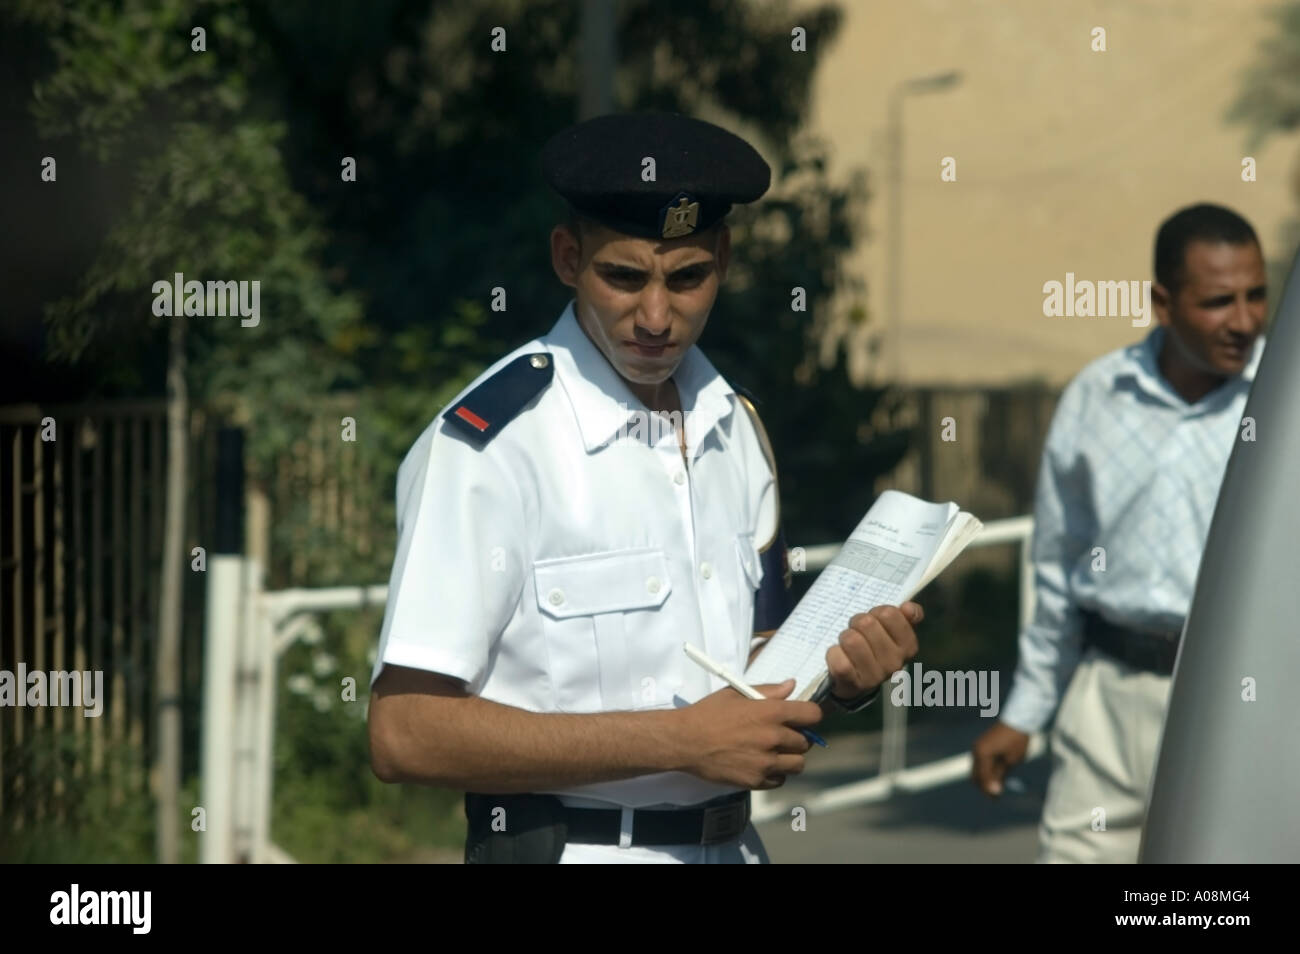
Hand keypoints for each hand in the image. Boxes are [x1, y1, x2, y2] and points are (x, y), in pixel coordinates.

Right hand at [675, 680, 823, 789]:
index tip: (803, 717)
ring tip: (774, 752)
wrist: (685, 741)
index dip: (810, 715)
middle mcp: (773, 738)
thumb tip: (791, 686)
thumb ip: (768, 690)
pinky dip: (775, 774)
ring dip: (790, 758)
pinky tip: (761, 764)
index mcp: (771, 712)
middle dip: (797, 737)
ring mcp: (766, 762)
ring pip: (798, 764)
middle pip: (806, 742)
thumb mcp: (737, 693)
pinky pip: (780, 780)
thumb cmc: (709, 713)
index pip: (813, 715)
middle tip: (781, 735)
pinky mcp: (756, 780)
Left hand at [824, 602, 922, 700]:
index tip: (875, 621)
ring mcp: (874, 676)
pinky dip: (834, 653)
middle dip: (857, 623)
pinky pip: (838, 657)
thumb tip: (908, 608)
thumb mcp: (892, 632)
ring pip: (851, 640)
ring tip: (847, 645)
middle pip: (866, 624)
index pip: (889, 614)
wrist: (855, 682)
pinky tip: (839, 656)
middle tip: (857, 632)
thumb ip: (904, 617)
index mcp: (908, 647)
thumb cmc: (873, 649)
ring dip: (844, 637)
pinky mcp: (852, 683)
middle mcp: (894, 663)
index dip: (876, 612)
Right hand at [971, 721, 1029, 796]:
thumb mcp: (1011, 761)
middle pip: (975, 776)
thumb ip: (1000, 775)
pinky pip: (981, 763)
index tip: (997, 798)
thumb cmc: (1017, 740)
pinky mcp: (982, 746)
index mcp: (982, 754)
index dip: (989, 790)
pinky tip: (998, 774)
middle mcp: (976, 751)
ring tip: (999, 786)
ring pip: (977, 770)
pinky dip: (986, 771)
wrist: (1018, 720)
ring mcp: (978, 748)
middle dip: (984, 786)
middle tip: (996, 796)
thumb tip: (994, 790)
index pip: (982, 778)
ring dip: (985, 779)